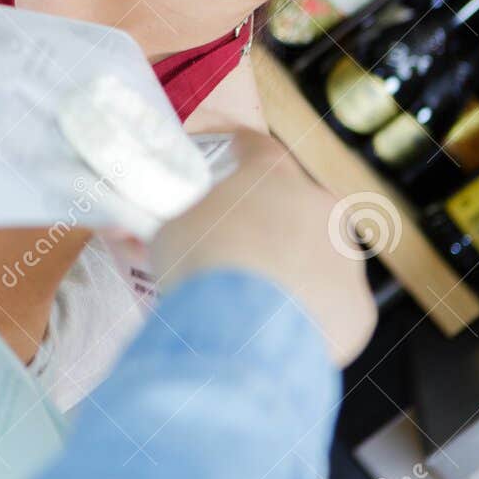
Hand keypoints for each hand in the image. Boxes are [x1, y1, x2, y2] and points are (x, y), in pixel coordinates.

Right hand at [148, 132, 375, 364]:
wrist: (242, 332)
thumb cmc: (200, 269)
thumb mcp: (164, 234)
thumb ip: (161, 225)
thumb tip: (122, 231)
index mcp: (271, 176)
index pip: (257, 146)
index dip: (239, 151)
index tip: (231, 154)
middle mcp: (319, 207)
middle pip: (294, 204)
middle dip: (268, 222)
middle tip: (235, 247)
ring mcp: (344, 258)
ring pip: (318, 255)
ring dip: (291, 268)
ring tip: (253, 300)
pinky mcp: (357, 307)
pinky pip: (329, 305)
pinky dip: (307, 315)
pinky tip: (276, 331)